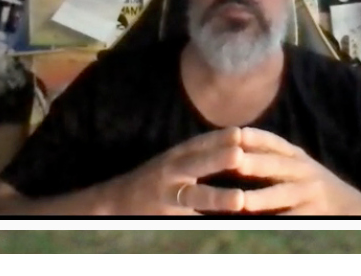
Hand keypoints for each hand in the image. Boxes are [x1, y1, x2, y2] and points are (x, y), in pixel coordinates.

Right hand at [101, 128, 251, 215]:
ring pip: (194, 196)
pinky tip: (230, 228)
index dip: (220, 138)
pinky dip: (208, 223)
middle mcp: (171, 173)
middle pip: (195, 164)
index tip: (242, 133)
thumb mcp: (175, 161)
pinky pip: (190, 221)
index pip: (200, 144)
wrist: (118, 201)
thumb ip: (202, 154)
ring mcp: (168, 196)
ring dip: (217, 197)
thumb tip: (240, 143)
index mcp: (176, 157)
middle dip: (217, 159)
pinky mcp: (168, 216)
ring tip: (239, 199)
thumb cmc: (156, 179)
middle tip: (239, 154)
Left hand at [231, 128, 360, 215]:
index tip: (236, 132)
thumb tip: (226, 150)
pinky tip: (256, 226)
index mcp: (295, 156)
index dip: (255, 137)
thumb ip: (267, 158)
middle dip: (254, 162)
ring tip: (241, 202)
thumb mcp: (295, 165)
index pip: (273, 142)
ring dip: (261, 198)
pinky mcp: (313, 216)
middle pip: (277, 165)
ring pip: (284, 195)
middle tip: (233, 160)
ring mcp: (310, 194)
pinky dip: (274, 223)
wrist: (355, 210)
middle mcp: (303, 171)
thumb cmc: (312, 186)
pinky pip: (292, 220)